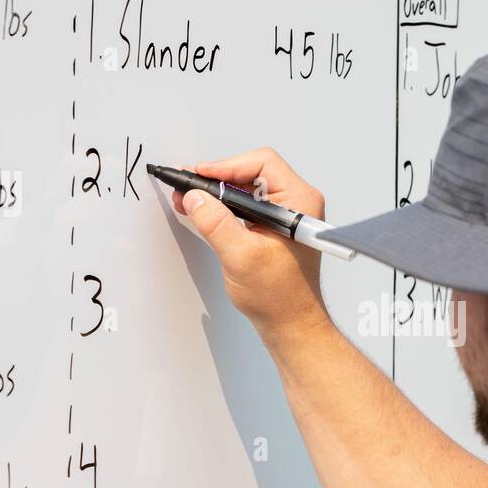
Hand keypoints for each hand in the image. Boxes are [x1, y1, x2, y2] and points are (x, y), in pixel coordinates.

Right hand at [174, 148, 331, 344]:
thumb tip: (194, 197)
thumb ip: (216, 223)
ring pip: (246, 189)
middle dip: (217, 179)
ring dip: (217, 193)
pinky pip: (246, 205)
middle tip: (188, 187)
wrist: (290, 324)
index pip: (261, 163)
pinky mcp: (274, 227)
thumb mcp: (242, 257)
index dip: (226, 167)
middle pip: (251, 173)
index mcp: (299, 202)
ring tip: (189, 199)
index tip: (199, 176)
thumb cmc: (280, 297)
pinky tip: (203, 212)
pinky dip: (223, 207)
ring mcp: (286, 215)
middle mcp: (296, 204)